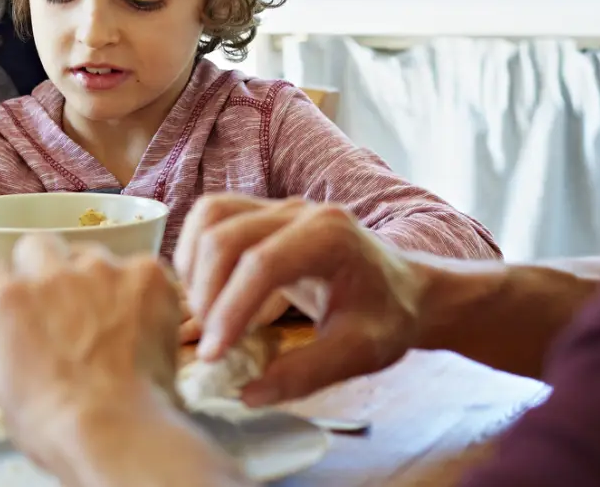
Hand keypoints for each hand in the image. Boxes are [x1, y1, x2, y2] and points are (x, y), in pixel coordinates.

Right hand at [0, 235, 188, 481]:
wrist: (116, 430)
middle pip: (37, 246)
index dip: (1, 291)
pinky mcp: (145, 274)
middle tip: (61, 305)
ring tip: (110, 321)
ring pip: (91, 254)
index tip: (13, 308)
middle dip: (44, 269)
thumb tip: (12, 329)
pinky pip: (139, 268)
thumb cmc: (55, 426)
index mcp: (5, 301)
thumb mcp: (3, 387)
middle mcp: (49, 273)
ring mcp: (100, 269)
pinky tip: (143, 325)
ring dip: (94, 280)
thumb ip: (3, 340)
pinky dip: (141, 292)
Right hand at [174, 195, 431, 404]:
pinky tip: (208, 294)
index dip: (231, 310)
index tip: (215, 356)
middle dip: (207, 294)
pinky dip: (197, 253)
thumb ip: (307, 373)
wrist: (406, 289)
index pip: (263, 264)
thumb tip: (249, 393)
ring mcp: (280, 206)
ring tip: (205, 318)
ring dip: (194, 268)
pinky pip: (213, 218)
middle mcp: (301, 210)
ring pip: (211, 217)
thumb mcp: (359, 353)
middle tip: (210, 346)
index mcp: (331, 237)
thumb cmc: (388, 317)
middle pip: (226, 235)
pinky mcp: (264, 213)